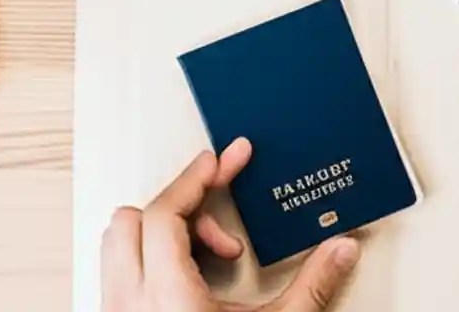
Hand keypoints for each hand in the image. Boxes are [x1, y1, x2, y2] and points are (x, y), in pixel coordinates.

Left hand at [102, 138, 360, 311]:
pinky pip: (120, 276)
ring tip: (211, 253)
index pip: (165, 213)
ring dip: (162, 234)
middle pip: (133, 220)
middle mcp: (129, 305)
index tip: (222, 160)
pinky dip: (151, 262)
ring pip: (119, 247)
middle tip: (222, 207)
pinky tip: (192, 280)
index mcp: (166, 299)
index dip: (195, 179)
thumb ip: (311, 287)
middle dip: (180, 205)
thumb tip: (340, 250)